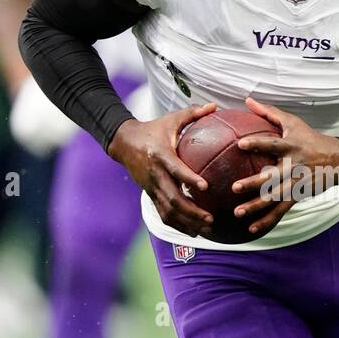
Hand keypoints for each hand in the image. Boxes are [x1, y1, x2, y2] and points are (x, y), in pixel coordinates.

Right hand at [108, 103, 216, 237]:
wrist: (124, 142)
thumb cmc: (153, 129)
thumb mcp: (171, 119)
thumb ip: (192, 113)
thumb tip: (214, 105)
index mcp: (161, 155)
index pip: (175, 169)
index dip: (189, 179)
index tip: (205, 187)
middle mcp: (155, 174)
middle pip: (173, 197)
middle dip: (192, 211)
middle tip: (210, 218)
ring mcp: (151, 187)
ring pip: (168, 210)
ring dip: (187, 222)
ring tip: (206, 229)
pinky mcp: (150, 195)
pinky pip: (163, 214)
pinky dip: (177, 225)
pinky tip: (193, 232)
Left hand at [231, 96, 338, 235]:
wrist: (337, 160)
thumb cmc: (310, 138)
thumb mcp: (293, 122)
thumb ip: (269, 113)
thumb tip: (247, 100)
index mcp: (291, 147)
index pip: (273, 144)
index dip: (258, 144)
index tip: (240, 144)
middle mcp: (294, 166)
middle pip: (272, 177)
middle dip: (254, 183)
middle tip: (235, 187)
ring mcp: (296, 184)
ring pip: (274, 198)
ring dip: (256, 206)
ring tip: (237, 212)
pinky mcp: (298, 196)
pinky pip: (281, 211)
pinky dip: (267, 220)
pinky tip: (252, 228)